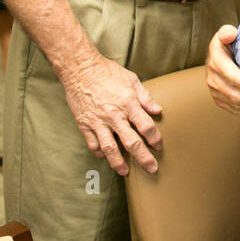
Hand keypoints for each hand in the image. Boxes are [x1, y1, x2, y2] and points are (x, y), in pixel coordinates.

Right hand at [62, 54, 162, 176]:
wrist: (80, 69)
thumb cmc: (107, 72)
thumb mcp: (131, 80)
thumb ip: (145, 97)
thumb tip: (158, 110)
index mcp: (128, 104)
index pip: (146, 127)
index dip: (155, 139)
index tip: (159, 146)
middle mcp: (114, 115)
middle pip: (131, 142)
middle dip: (143, 158)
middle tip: (151, 168)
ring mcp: (98, 121)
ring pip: (110, 148)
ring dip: (118, 163)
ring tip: (125, 172)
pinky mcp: (84, 124)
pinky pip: (93, 143)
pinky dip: (99, 152)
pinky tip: (105, 156)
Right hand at [205, 25, 239, 118]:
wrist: (221, 54)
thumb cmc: (230, 43)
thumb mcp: (226, 33)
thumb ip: (227, 32)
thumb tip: (230, 34)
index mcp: (216, 60)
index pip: (230, 75)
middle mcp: (212, 77)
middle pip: (234, 94)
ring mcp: (215, 90)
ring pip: (234, 104)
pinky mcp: (218, 99)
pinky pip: (233, 110)